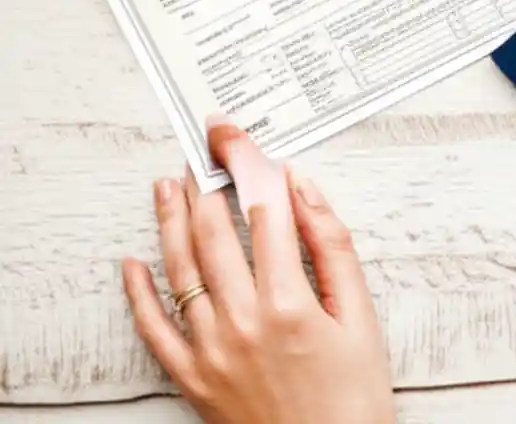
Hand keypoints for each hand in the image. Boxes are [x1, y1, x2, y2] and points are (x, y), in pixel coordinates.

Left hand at [121, 117, 394, 423]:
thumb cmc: (354, 397)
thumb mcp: (362, 319)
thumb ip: (333, 250)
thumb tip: (306, 194)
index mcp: (290, 304)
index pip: (264, 215)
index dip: (250, 168)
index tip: (238, 139)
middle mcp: (243, 322)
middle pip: (213, 234)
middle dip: (206, 184)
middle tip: (201, 152)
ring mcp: (211, 350)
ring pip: (180, 270)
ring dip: (169, 221)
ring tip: (169, 185)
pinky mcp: (192, 377)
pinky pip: (153, 328)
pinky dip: (138, 292)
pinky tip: (132, 263)